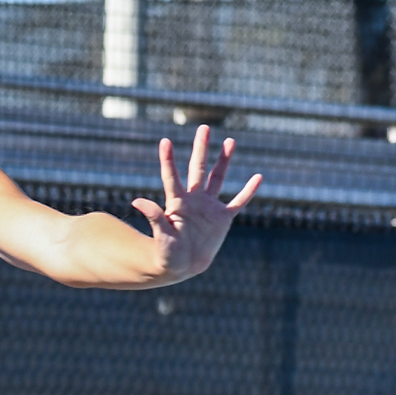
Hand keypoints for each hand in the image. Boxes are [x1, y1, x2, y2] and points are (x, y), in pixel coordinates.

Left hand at [130, 125, 262, 282]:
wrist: (182, 267)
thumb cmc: (167, 254)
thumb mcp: (160, 237)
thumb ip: (153, 217)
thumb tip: (137, 201)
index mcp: (177, 203)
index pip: (172, 177)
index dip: (167, 160)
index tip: (164, 141)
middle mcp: (193, 200)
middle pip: (198, 168)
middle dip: (201, 148)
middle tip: (203, 127)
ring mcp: (209, 207)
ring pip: (218, 178)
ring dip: (224, 160)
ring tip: (229, 141)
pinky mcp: (222, 219)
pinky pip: (238, 202)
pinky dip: (248, 191)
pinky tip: (258, 177)